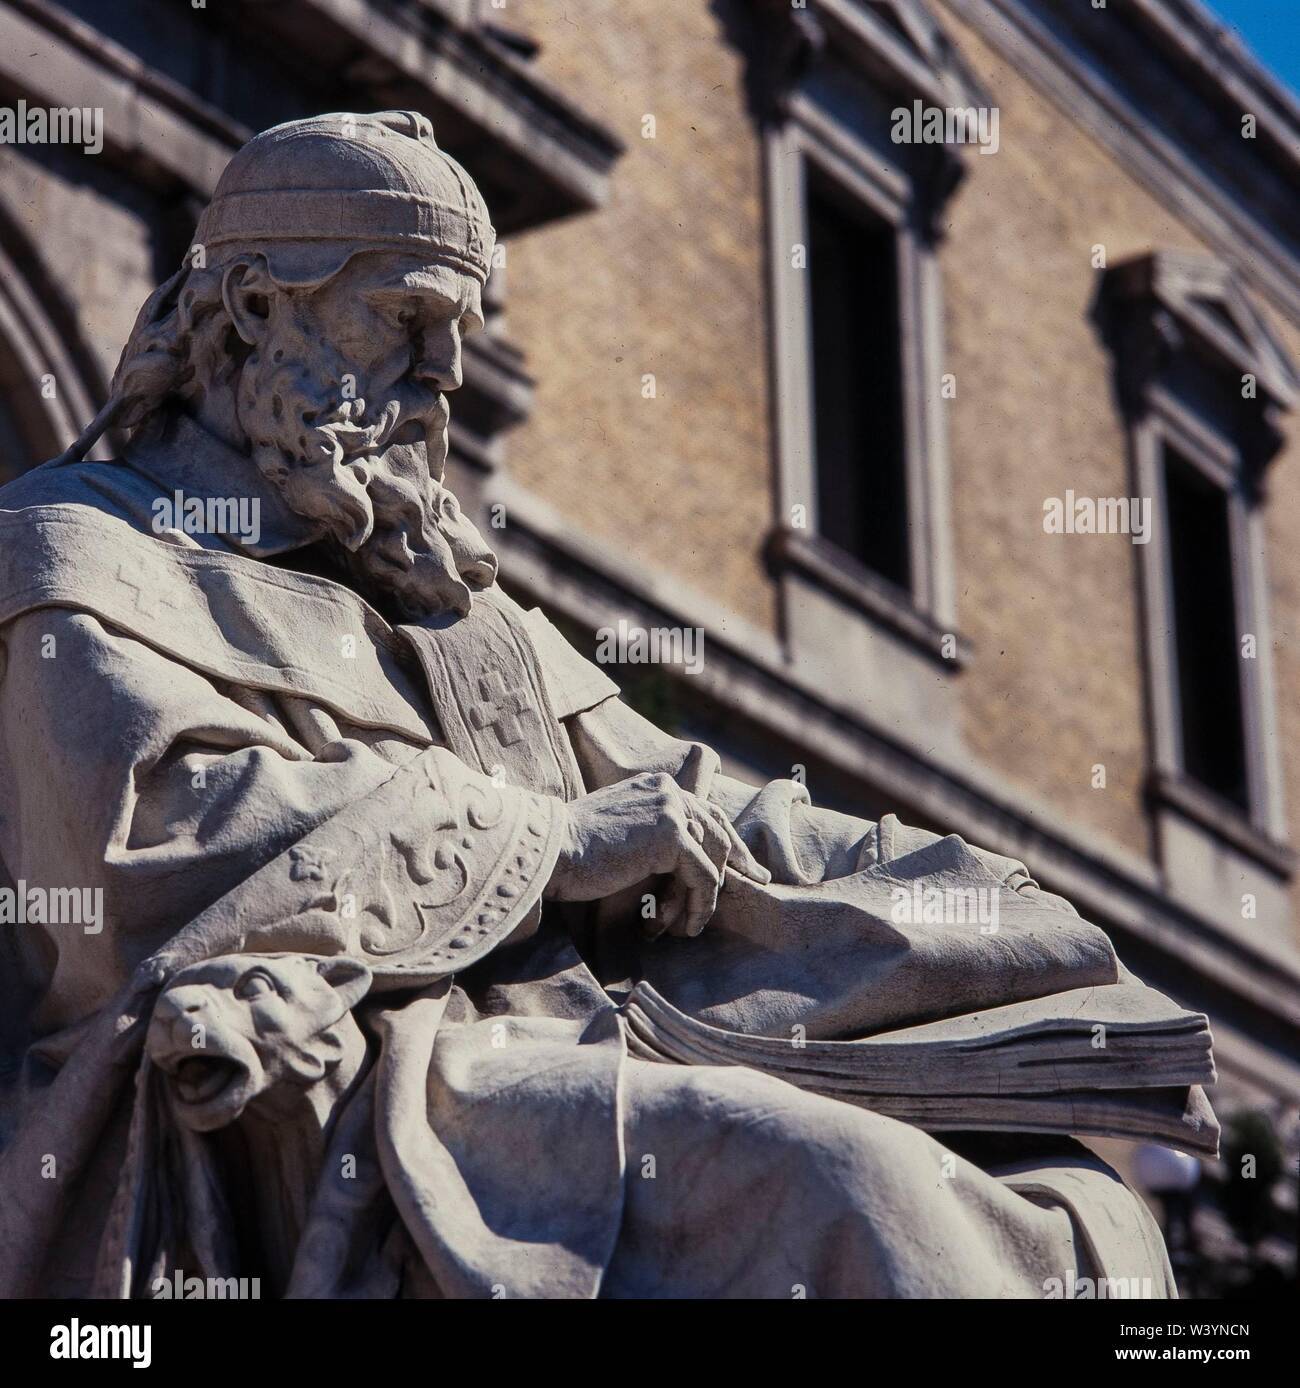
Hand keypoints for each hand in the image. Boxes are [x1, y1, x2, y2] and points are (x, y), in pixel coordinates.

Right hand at [545, 772, 769, 936]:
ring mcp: (672, 811)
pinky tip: (687, 925)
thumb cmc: (573, 851)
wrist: (551, 851)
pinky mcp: (671, 837)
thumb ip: (652, 835)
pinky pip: (703, 877)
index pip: (706, 811)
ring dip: (704, 896)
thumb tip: (681, 859)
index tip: (746, 865)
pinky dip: (700, 905)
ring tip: (690, 924)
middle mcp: (669, 791)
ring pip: (712, 858)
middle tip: (757, 884)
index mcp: (656, 786)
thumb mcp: (621, 832)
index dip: (729, 840)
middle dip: (738, 862)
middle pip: (719, 830)